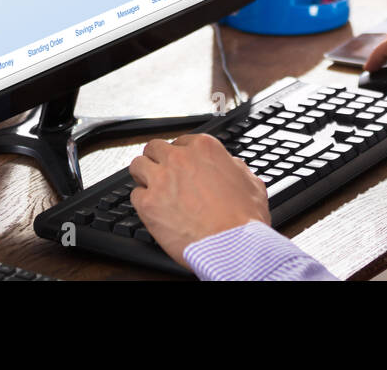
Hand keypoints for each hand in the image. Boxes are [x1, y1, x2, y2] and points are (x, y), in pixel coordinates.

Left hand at [128, 134, 270, 268]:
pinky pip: (134, 194)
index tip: (180, 166)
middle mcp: (179, 158)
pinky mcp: (148, 203)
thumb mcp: (252, 183)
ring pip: (137, 165)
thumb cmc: (245, 219)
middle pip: (155, 148)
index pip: (181, 141)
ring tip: (149, 187)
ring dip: (143, 175)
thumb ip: (237, 168)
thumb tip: (232, 166)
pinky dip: (142, 202)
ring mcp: (161, 180)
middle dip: (157, 160)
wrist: (233, 245)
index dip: (180, 155)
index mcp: (204, 148)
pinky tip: (152, 209)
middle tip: (161, 173)